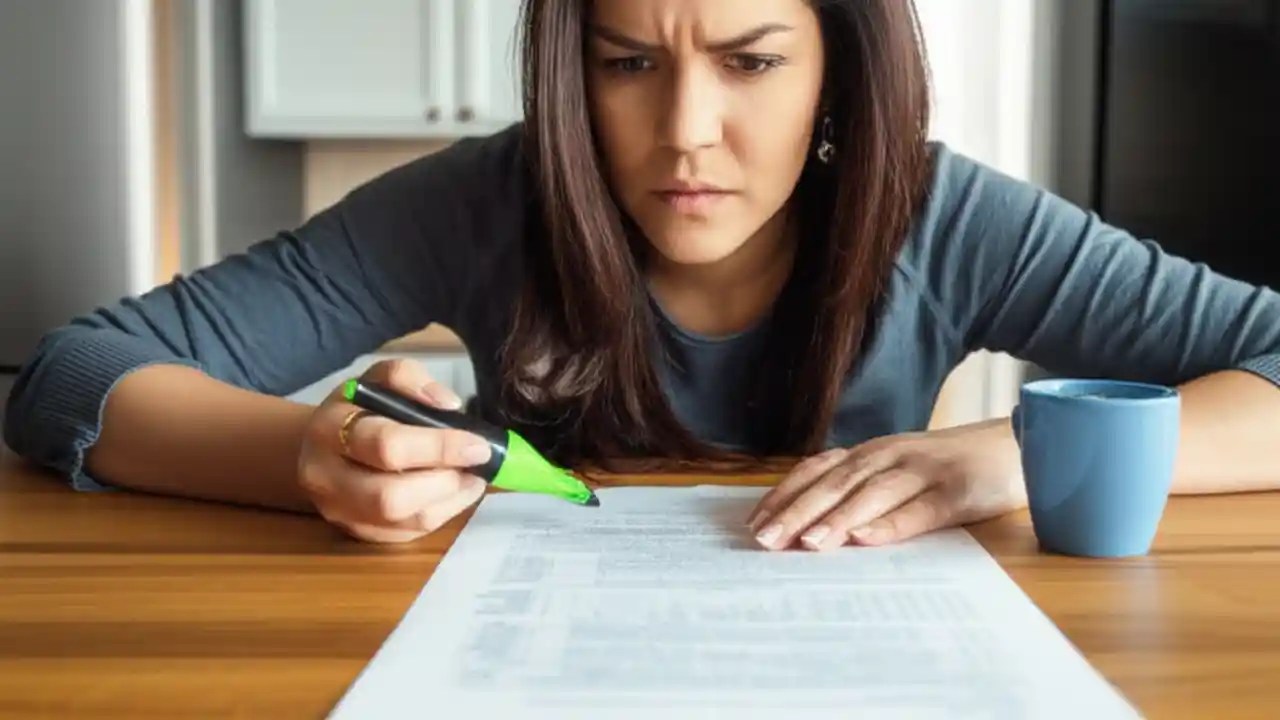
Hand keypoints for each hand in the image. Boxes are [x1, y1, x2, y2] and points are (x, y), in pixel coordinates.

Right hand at [297, 359, 490, 542]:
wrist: (318, 447)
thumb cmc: (357, 410)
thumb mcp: (377, 379)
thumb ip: (409, 378)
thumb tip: (448, 406)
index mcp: (329, 430)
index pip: (387, 446)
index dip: (439, 447)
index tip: (477, 444)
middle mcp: (326, 478)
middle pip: (391, 496)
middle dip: (445, 481)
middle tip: (474, 464)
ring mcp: (340, 512)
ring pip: (405, 521)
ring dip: (451, 500)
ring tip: (470, 477)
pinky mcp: (358, 533)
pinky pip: (408, 534)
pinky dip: (441, 514)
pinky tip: (453, 492)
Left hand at [746, 419, 1025, 550]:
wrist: (1016, 444)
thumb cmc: (948, 467)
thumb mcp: (898, 471)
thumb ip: (860, 490)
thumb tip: (809, 525)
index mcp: (870, 454)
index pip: (816, 472)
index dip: (783, 496)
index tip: (752, 524)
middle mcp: (889, 457)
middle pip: (835, 484)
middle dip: (796, 512)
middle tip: (764, 541)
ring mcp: (923, 471)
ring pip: (870, 494)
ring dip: (836, 518)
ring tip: (807, 543)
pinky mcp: (957, 490)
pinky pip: (920, 509)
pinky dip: (891, 523)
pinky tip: (867, 539)